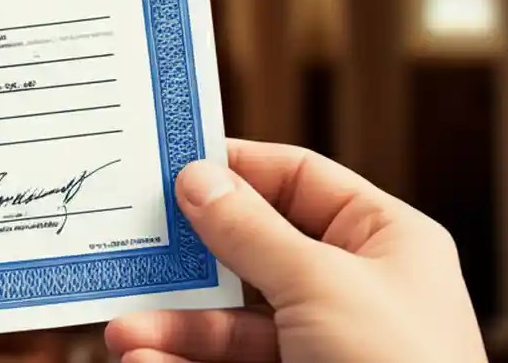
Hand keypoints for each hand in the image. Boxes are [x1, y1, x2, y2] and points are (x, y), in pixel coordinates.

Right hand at [105, 139, 486, 362]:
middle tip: (134, 243)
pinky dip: (181, 358)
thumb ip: (250, 230)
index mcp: (383, 241)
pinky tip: (145, 359)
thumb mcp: (320, 283)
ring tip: (124, 331)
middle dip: (189, 257)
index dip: (236, 167)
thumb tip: (197, 177)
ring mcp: (322, 342)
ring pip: (231, 319)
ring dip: (173, 322)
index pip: (299, 179)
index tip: (170, 163)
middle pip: (250, 250)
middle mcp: (351, 287)